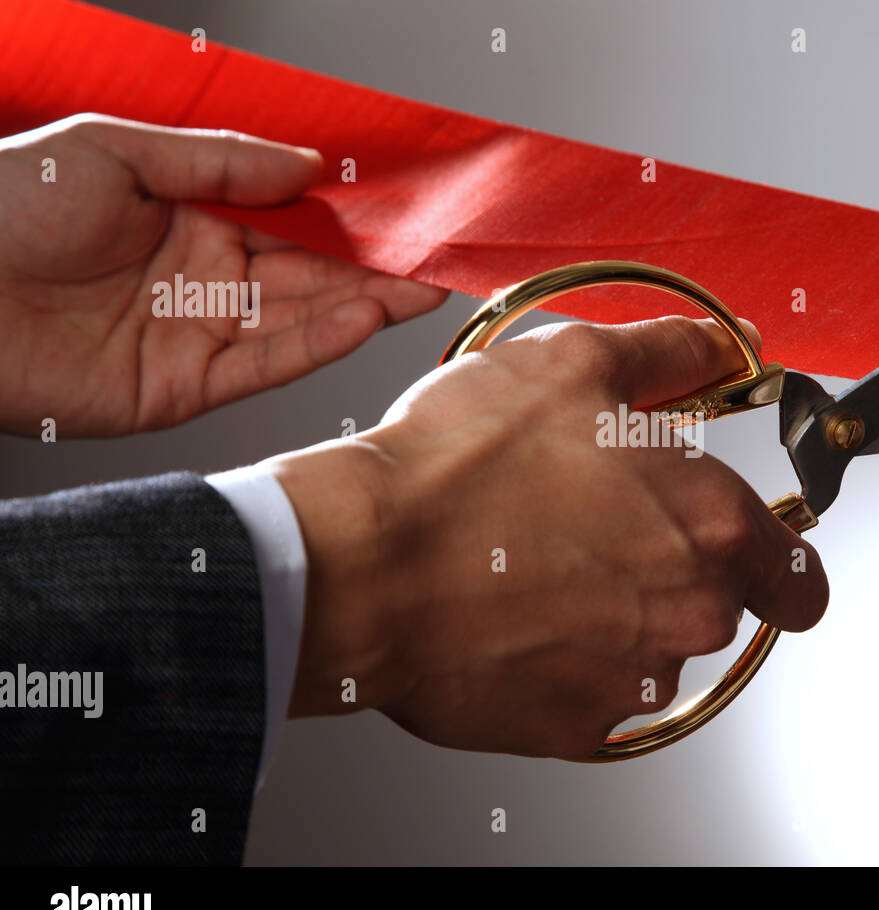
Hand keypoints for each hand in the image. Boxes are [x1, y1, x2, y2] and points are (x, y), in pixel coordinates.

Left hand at [0, 114, 446, 436]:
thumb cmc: (6, 206)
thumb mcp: (117, 151)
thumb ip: (218, 162)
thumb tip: (305, 165)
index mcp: (188, 220)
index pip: (288, 221)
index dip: (346, 218)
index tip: (401, 212)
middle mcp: (202, 280)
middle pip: (306, 274)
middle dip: (372, 268)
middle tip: (435, 258)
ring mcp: (197, 336)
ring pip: (298, 320)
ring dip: (362, 305)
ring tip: (420, 287)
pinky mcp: (185, 388)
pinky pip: (265, 365)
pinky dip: (317, 344)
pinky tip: (363, 317)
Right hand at [269, 316, 829, 757]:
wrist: (363, 563)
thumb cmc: (461, 465)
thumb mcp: (576, 362)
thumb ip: (675, 354)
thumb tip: (728, 346)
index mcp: (713, 525)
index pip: (798, 576)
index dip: (779, 564)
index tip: (753, 561)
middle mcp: (692, 613)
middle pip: (715, 607)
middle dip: (669, 573)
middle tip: (588, 532)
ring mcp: (634, 681)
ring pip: (649, 651)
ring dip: (611, 618)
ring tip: (533, 567)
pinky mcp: (574, 727)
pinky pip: (589, 693)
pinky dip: (559, 662)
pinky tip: (509, 617)